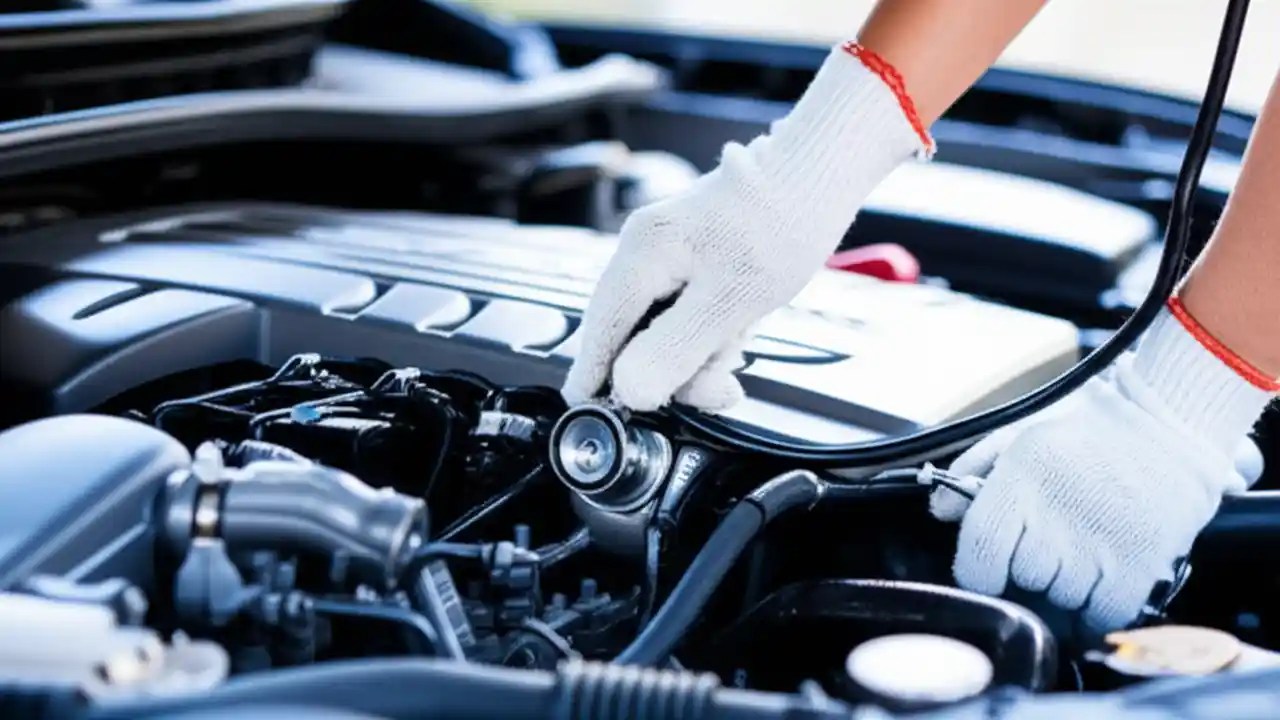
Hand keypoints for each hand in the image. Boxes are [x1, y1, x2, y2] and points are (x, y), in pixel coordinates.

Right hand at [562, 44, 926, 410]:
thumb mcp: (730, 300)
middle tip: (721, 385)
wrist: (819, 176)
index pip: (600, 330)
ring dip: (701, 353)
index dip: (597, 376)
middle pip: (632, 336)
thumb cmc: (782, 225)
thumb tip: (629, 391)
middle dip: (675, 369)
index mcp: (642, 255)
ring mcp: (668, 256)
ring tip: (740, 341)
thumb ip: (674, 348)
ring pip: (663, 330)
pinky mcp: (693, 262)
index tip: (593, 411)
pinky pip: (687, 315)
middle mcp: (646, 252)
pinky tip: (740, 328)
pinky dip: (712, 334)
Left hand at [933, 309, 1273, 630]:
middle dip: (1030, 568)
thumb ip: (972, 469)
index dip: (978, 572)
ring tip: (1085, 547)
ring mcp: (1099, 543)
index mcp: (1020, 478)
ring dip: (1067, 585)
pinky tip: (1104, 580)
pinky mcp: (1140, 564)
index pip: (978, 553)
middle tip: (1052, 541)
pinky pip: (1104, 614)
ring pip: (1061, 598)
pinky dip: (1099, 608)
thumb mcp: (1020, 432)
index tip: (988, 571)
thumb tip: (939, 509)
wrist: (1173, 419)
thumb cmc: (1090, 426)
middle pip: (1022, 578)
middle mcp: (1055, 514)